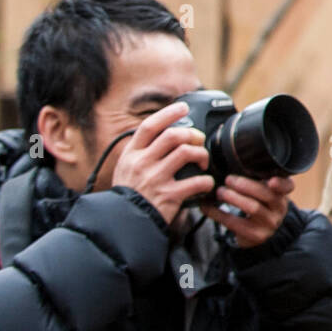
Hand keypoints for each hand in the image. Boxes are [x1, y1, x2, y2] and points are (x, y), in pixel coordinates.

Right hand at [110, 101, 214, 223]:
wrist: (124, 223)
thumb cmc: (128, 194)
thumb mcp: (126, 168)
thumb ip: (141, 152)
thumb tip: (160, 133)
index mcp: (132, 154)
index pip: (150, 126)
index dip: (168, 113)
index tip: (183, 108)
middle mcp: (142, 163)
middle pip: (173, 135)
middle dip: (192, 134)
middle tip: (199, 140)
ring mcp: (156, 179)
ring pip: (186, 152)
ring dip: (201, 154)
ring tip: (203, 162)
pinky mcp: (169, 196)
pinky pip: (197, 181)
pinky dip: (207, 181)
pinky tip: (206, 184)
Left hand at [200, 175, 294, 247]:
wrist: (258, 231)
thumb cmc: (256, 203)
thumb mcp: (261, 190)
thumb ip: (255, 178)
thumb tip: (228, 162)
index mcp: (281, 193)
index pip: (288, 186)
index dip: (281, 183)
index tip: (271, 181)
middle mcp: (279, 208)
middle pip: (266, 194)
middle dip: (245, 185)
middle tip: (229, 179)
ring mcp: (270, 223)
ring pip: (252, 207)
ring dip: (233, 197)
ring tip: (220, 191)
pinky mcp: (256, 235)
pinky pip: (235, 223)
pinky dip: (218, 213)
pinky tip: (207, 207)